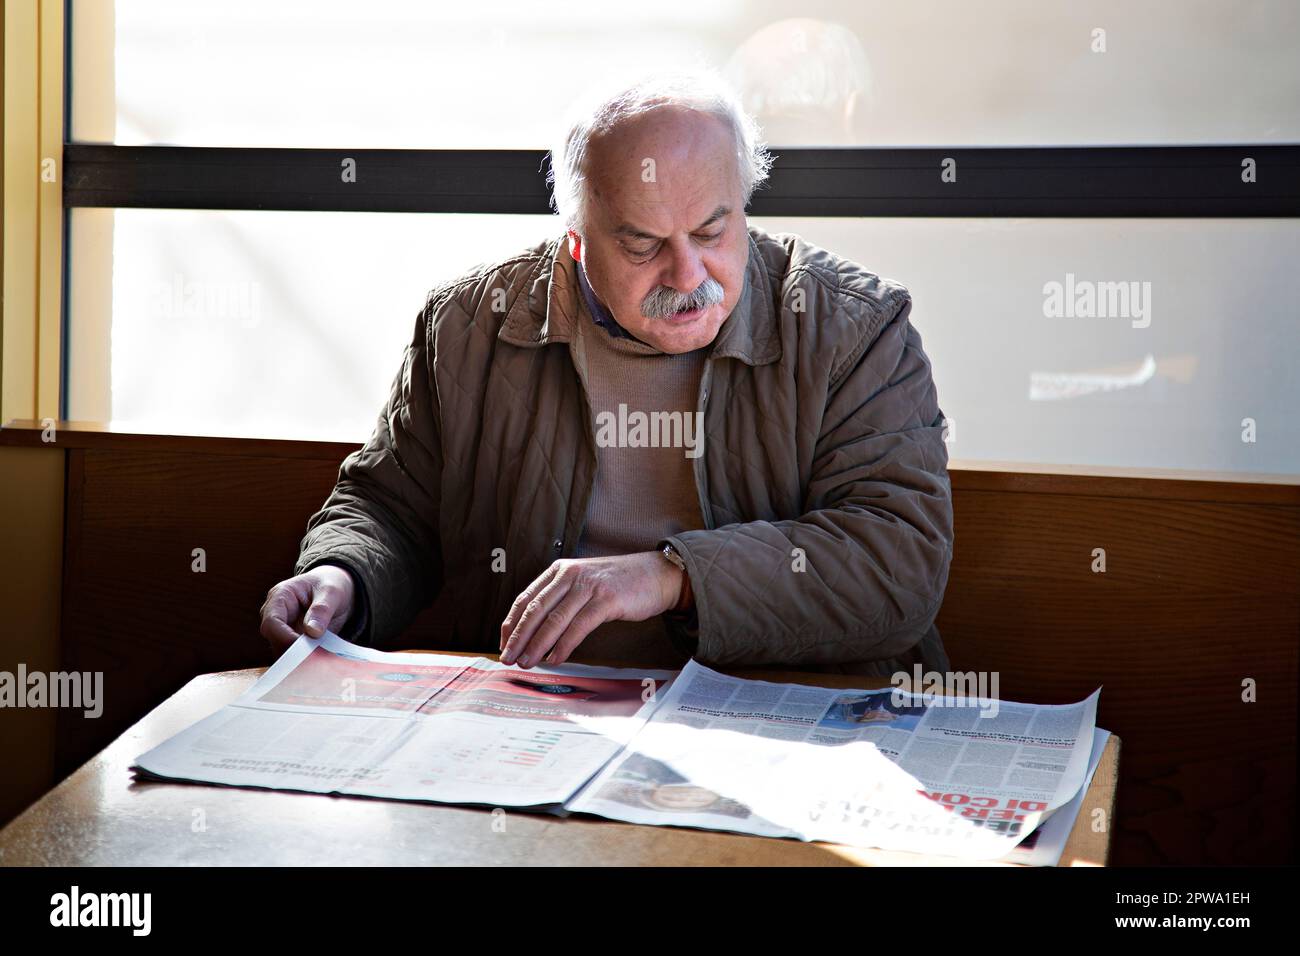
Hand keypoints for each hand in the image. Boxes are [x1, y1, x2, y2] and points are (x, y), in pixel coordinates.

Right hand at [259, 564, 355, 656]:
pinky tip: (319, 665)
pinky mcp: (293, 642)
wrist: (336, 588)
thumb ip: (322, 609)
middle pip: (274, 640)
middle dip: (292, 653)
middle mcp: (277, 615)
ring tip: (319, 664)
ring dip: (299, 660)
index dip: (284, 638)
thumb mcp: (331, 591)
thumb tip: (313, 631)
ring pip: (282, 652)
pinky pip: (294, 657)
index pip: (271, 622)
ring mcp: (284, 630)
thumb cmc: (330, 584)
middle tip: (314, 661)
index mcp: (280, 597)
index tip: (303, 649)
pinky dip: (306, 662)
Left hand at [499, 552, 684, 667]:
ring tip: (527, 663)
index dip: (511, 624)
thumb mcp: (583, 582)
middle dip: (518, 637)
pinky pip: (578, 626)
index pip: (526, 598)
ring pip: (554, 620)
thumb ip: (561, 598)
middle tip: (508, 658)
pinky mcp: (607, 600)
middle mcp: (571, 575)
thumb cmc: (619, 583)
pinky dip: (563, 645)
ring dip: (536, 645)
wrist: (656, 574)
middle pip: (535, 610)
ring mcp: (589, 586)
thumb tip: (535, 630)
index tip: (503, 643)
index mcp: (560, 570)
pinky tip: (555, 658)